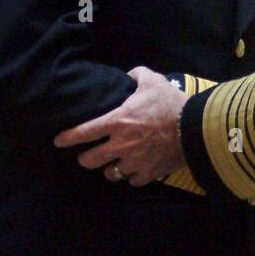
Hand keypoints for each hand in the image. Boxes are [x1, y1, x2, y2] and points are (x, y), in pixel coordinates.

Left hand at [53, 66, 187, 185]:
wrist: (195, 127)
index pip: (83, 132)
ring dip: (110, 168)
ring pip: (110, 174)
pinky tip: (136, 170)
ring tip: (114, 163)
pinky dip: (132, 176)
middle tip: (89, 155)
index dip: (67, 138)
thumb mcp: (153, 81)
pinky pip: (132, 180)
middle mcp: (120, 145)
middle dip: (86, 158)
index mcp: (117, 121)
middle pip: (89, 160)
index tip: (59, 141)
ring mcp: (134, 161)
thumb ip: (136, 75)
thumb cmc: (171, 103)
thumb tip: (127, 76)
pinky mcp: (149, 173)